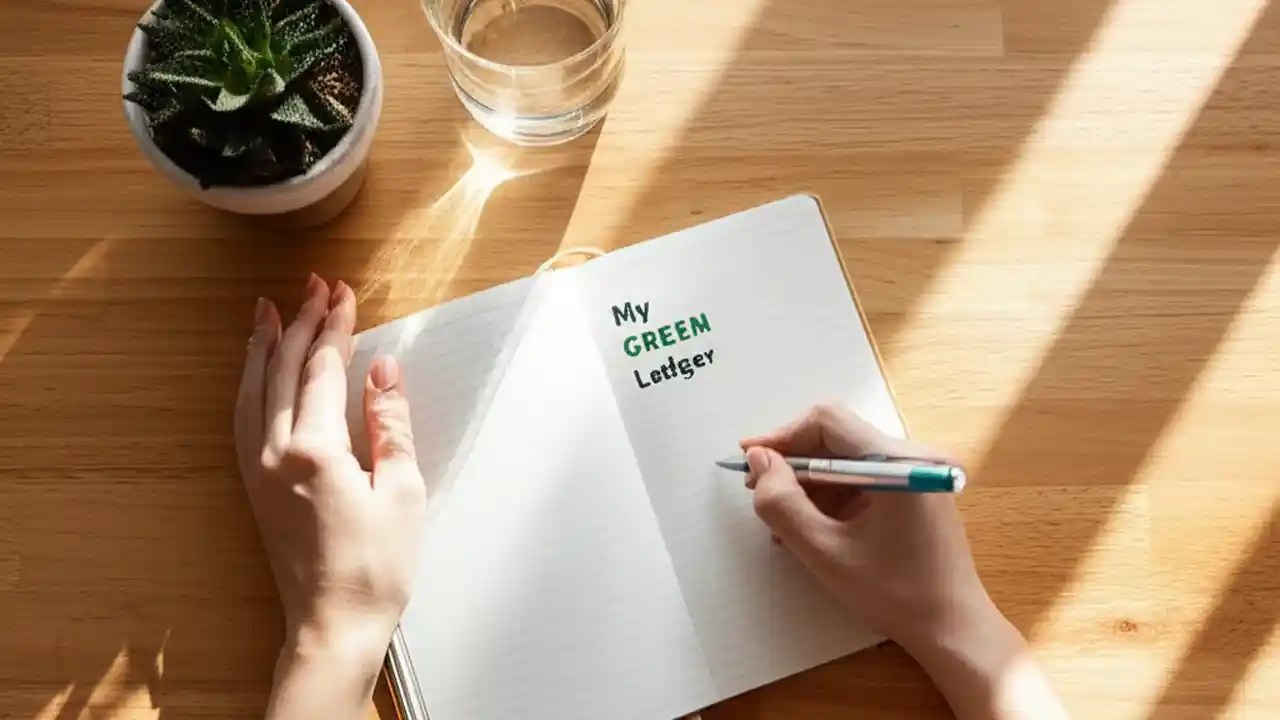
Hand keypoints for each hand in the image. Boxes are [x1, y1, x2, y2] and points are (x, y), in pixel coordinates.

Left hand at [235, 275, 425, 718]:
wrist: (334, 625)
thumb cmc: (376, 567)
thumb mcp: (401, 491)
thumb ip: (390, 424)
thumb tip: (383, 371)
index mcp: (314, 450)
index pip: (322, 370)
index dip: (335, 327)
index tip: (344, 294)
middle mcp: (275, 453)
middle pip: (282, 371)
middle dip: (300, 323)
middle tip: (315, 286)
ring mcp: (258, 471)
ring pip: (252, 391)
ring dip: (262, 347)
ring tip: (267, 311)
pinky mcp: (256, 488)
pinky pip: (243, 419)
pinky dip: (249, 385)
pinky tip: (256, 375)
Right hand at [742, 404, 1066, 719]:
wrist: (952, 628)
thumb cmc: (895, 595)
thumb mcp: (825, 552)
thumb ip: (783, 504)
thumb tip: (759, 460)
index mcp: (898, 463)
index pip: (828, 421)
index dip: (783, 436)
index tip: (749, 459)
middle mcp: (914, 456)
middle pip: (836, 439)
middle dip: (793, 465)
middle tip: (760, 492)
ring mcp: (918, 472)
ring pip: (846, 460)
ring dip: (810, 487)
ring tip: (784, 525)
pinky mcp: (916, 490)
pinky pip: (862, 478)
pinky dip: (833, 498)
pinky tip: (812, 529)